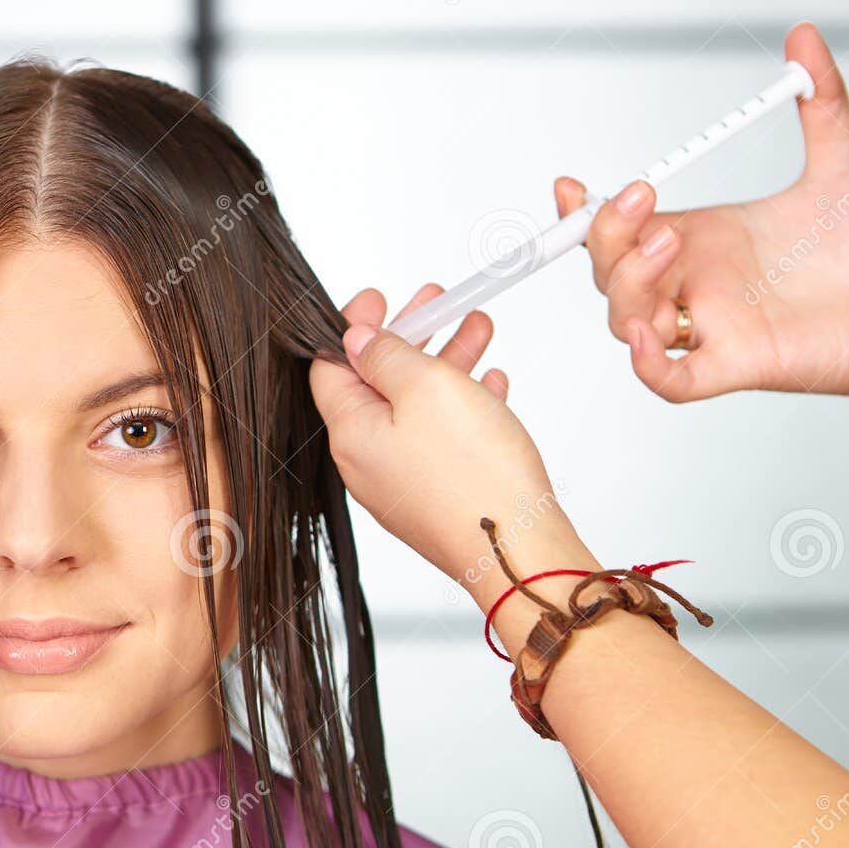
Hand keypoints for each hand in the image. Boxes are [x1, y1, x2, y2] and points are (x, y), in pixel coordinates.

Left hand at [308, 286, 583, 600]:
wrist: (517, 549)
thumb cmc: (473, 473)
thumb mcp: (425, 387)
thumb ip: (386, 356)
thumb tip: (357, 339)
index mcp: (351, 434)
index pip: (330, 368)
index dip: (353, 327)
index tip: (378, 298)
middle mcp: (369, 463)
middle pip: (379, 385)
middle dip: (412, 337)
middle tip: (434, 304)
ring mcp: (404, 484)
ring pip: (418, 408)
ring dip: (447, 364)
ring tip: (479, 329)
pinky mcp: (439, 498)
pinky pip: (443, 439)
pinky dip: (464, 406)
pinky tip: (492, 383)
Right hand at [564, 22, 848, 422]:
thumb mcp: (843, 165)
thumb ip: (821, 101)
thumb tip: (807, 38)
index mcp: (703, 237)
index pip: (619, 227)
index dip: (586, 210)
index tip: (572, 183)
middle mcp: (696, 282)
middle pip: (609, 269)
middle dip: (607, 234)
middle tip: (643, 198)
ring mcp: (711, 325)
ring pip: (627, 319)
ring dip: (627, 283)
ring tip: (665, 244)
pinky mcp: (736, 365)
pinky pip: (671, 379)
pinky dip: (648, 363)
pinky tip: (648, 335)